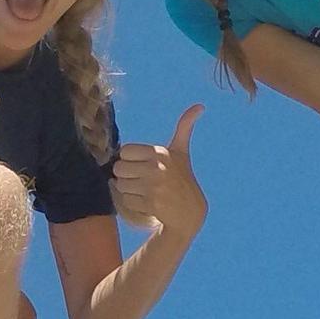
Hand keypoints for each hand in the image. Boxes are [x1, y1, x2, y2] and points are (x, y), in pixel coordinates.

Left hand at [111, 104, 205, 235]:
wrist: (189, 213)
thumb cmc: (181, 178)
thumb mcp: (181, 152)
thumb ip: (185, 127)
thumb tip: (200, 105)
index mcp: (161, 153)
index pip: (125, 151)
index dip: (130, 160)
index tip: (142, 165)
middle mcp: (158, 168)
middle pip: (119, 168)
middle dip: (126, 175)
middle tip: (140, 180)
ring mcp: (154, 187)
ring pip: (120, 185)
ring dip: (128, 190)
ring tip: (143, 191)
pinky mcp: (150, 204)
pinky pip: (125, 200)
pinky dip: (132, 203)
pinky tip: (145, 203)